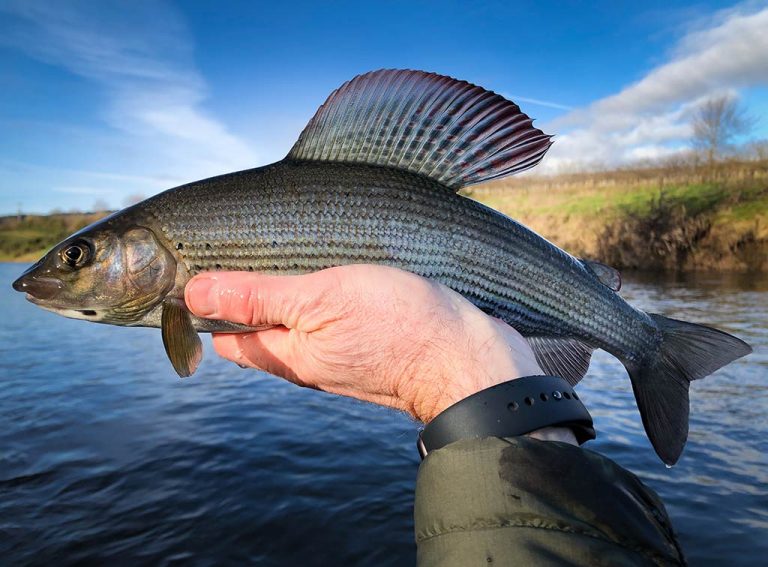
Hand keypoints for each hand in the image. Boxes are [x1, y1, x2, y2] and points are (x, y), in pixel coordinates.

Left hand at [185, 265, 544, 423]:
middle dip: (248, 291)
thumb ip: (258, 298)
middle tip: (247, 244)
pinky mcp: (369, 340)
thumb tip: (193, 294)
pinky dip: (322, 293)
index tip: (205, 263)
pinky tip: (332, 267)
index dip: (208, 303)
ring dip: (288, 289)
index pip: (226, 335)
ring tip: (289, 248)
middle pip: (260, 326)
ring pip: (297, 319)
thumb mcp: (320, 301)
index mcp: (286, 354)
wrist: (470, 359)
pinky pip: (331, 317)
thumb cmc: (400, 329)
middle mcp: (307, 358)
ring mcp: (340, 351)